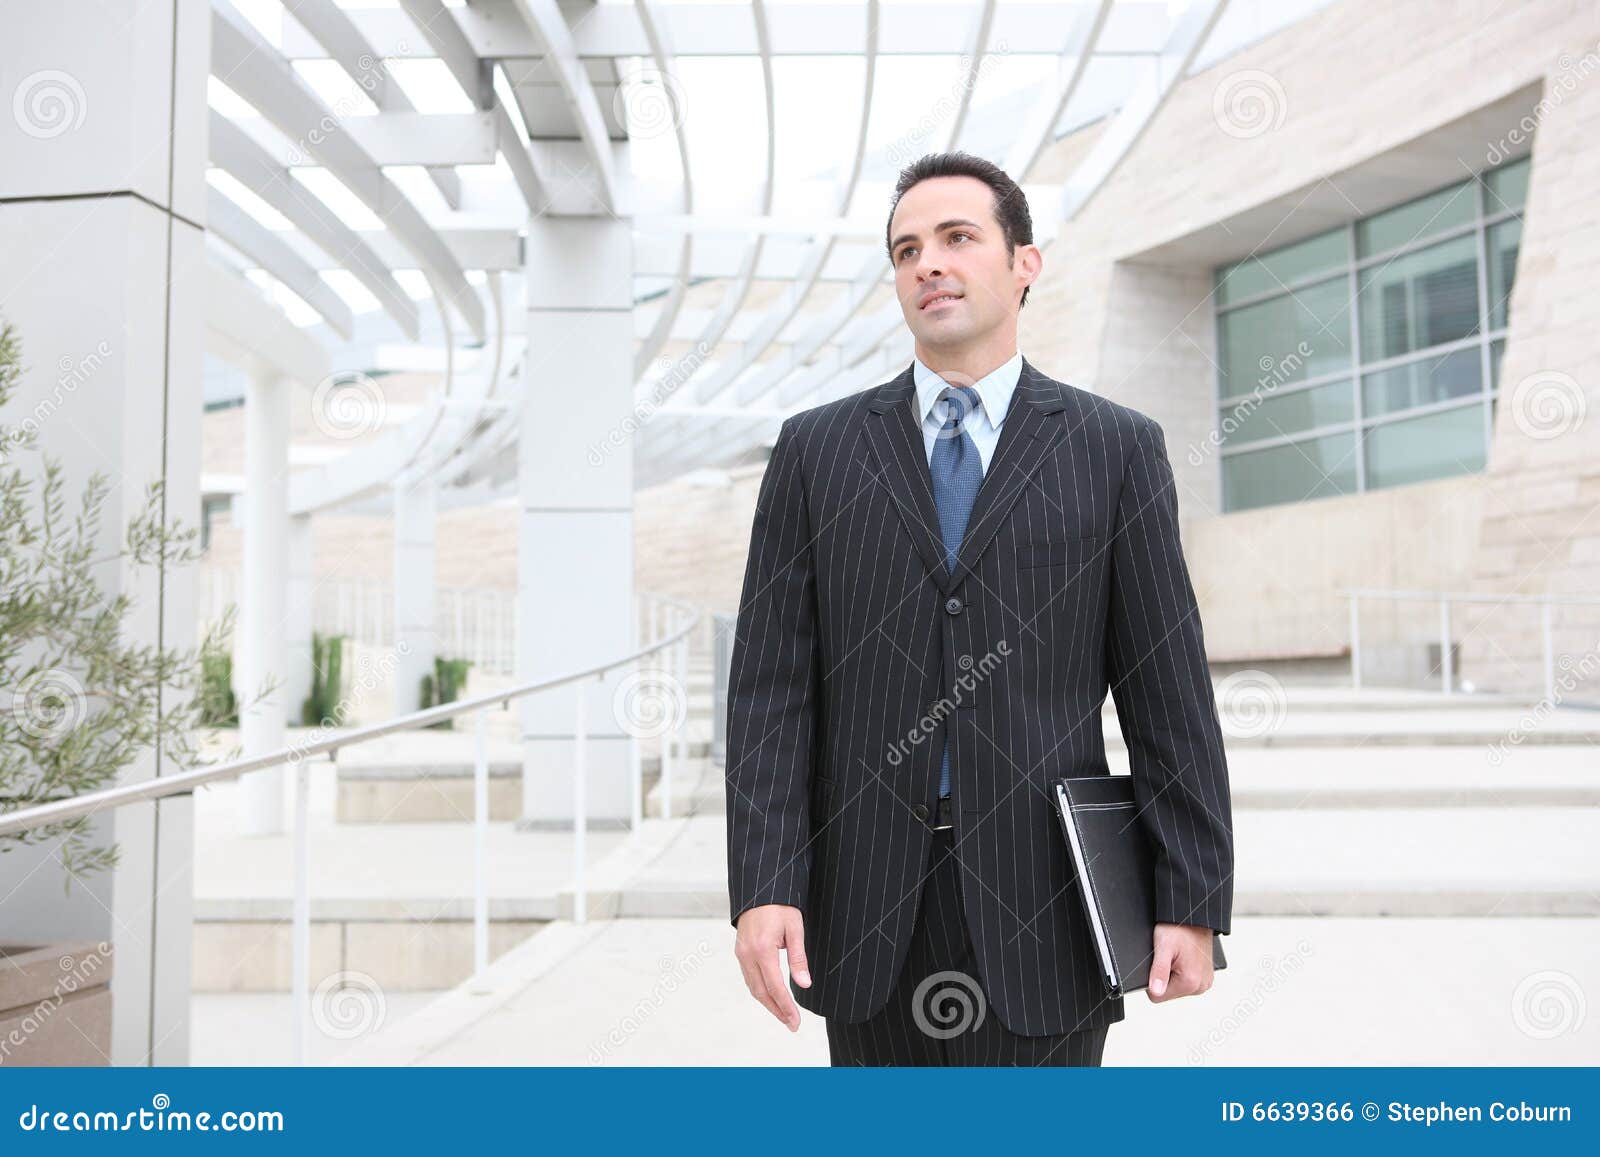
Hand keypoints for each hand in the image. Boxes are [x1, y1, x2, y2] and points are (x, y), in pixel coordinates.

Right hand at [734, 904, 810, 1030]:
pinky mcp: (740, 950)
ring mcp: (741, 953)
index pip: (775, 987)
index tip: (796, 1021)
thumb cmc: (780, 905)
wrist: (760, 888)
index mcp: (762, 949)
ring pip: (753, 987)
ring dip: (768, 1003)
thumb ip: (798, 958)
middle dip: (777, 1011)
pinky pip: (749, 977)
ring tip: (784, 1014)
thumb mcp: (795, 928)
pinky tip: (771, 995)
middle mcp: (747, 954)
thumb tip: (804, 984)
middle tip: (792, 1024)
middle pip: (761, 992)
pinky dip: (760, 991)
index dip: (786, 1007)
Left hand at [1146, 922, 1214, 1002]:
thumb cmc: (1178, 928)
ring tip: (1176, 955)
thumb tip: (1155, 992)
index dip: (1152, 980)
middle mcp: (1201, 986)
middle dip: (1163, 976)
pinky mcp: (1206, 977)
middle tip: (1168, 957)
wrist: (1194, 916)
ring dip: (1172, 974)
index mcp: (1191, 982)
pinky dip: (1181, 971)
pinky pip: (1186, 981)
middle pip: (1168, 993)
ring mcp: (1205, 982)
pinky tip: (1182, 958)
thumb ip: (1158, 971)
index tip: (1158, 963)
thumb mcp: (1163, 947)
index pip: (1157, 996)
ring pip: (1176, 987)